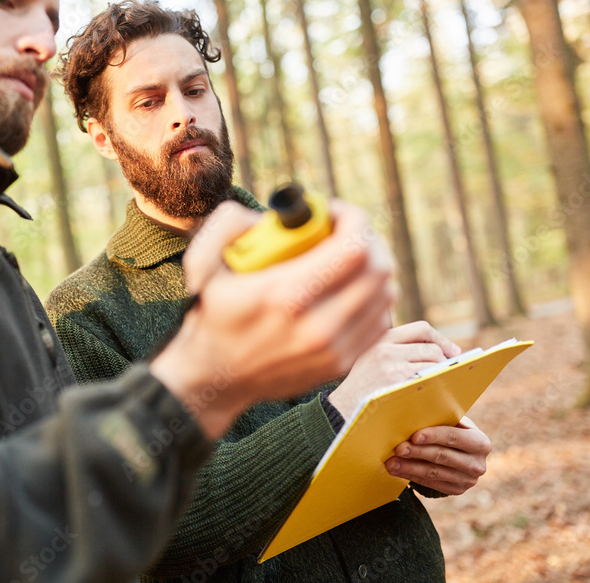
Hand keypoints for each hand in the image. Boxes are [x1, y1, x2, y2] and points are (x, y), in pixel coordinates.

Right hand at [150, 199, 393, 438]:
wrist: (217, 377)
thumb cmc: (212, 314)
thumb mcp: (203, 264)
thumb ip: (228, 224)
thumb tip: (269, 215)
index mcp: (285, 295)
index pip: (354, 247)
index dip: (353, 218)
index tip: (331, 213)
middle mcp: (317, 326)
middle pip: (379, 268)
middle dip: (367, 238)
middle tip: (342, 232)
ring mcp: (334, 349)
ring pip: (386, 294)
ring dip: (374, 267)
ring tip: (346, 260)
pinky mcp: (342, 364)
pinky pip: (381, 321)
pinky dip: (374, 299)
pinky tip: (349, 291)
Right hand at [327, 321, 461, 417]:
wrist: (341, 410)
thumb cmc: (360, 386)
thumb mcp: (370, 358)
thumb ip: (395, 348)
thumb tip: (437, 348)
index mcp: (380, 338)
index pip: (421, 329)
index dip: (441, 339)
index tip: (452, 351)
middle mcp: (386, 348)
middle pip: (431, 348)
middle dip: (443, 361)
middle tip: (448, 374)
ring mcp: (392, 368)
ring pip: (433, 366)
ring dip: (441, 376)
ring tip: (440, 385)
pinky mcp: (398, 386)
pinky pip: (428, 383)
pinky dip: (436, 389)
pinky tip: (434, 396)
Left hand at [384, 416, 490, 494]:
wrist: (462, 454)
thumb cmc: (451, 431)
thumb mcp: (453, 423)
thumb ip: (441, 418)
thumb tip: (414, 412)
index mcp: (480, 442)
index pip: (454, 437)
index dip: (434, 436)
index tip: (414, 436)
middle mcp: (477, 464)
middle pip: (442, 456)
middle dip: (417, 452)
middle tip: (397, 448)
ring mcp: (468, 480)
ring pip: (433, 472)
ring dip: (409, 467)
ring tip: (391, 462)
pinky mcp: (456, 490)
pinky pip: (430, 483)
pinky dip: (411, 475)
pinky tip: (396, 470)